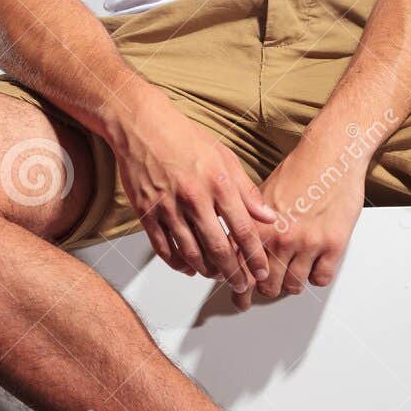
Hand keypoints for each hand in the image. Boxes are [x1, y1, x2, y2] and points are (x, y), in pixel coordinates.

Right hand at [111, 88, 277, 292]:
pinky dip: (178, 263)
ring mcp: (168, 208)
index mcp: (218, 183)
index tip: (262, 272)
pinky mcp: (146, 213)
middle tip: (242, 285)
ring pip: (191, 253)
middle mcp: (194, 198)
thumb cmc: (184, 138)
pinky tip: (188, 267)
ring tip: (217, 276)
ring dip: (207, 270)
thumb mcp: (225, 157)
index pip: (242, 229)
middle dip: (233, 272)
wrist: (142, 126)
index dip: (255, 255)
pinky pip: (164, 249)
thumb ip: (247, 190)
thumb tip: (269, 217)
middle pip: (217, 247)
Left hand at [230, 131, 369, 311]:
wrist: (331, 153)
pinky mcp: (333, 245)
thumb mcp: (264, 196)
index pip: (242, 270)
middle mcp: (281, 238)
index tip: (241, 299)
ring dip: (293, 282)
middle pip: (268, 285)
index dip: (240, 290)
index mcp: (259, 227)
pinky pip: (321, 279)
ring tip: (295, 271)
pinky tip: (315, 264)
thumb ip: (251, 224)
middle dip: (269, 287)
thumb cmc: (299, 170)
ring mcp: (308, 244)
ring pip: (294, 285)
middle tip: (271, 284)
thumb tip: (239, 246)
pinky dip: (317, 275)